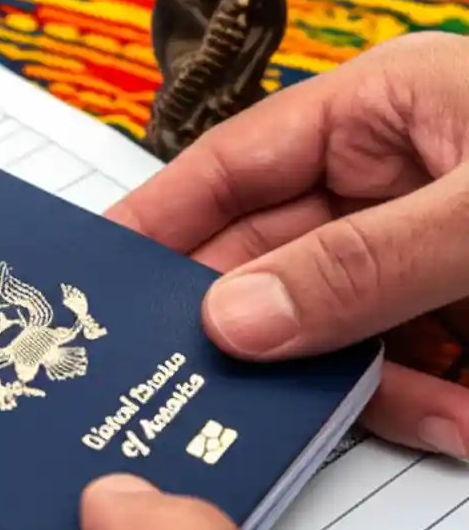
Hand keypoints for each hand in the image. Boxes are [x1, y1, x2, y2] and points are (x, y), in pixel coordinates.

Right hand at [106, 31, 468, 458]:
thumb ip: (360, 265)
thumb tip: (239, 319)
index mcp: (380, 110)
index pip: (233, 164)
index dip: (160, 219)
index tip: (98, 272)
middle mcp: (389, 176)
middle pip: (270, 256)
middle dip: (244, 324)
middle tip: (189, 383)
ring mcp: (422, 248)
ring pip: (330, 324)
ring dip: (345, 380)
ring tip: (337, 419)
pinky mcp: (459, 308)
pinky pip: (403, 362)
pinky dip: (418, 400)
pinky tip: (455, 415)